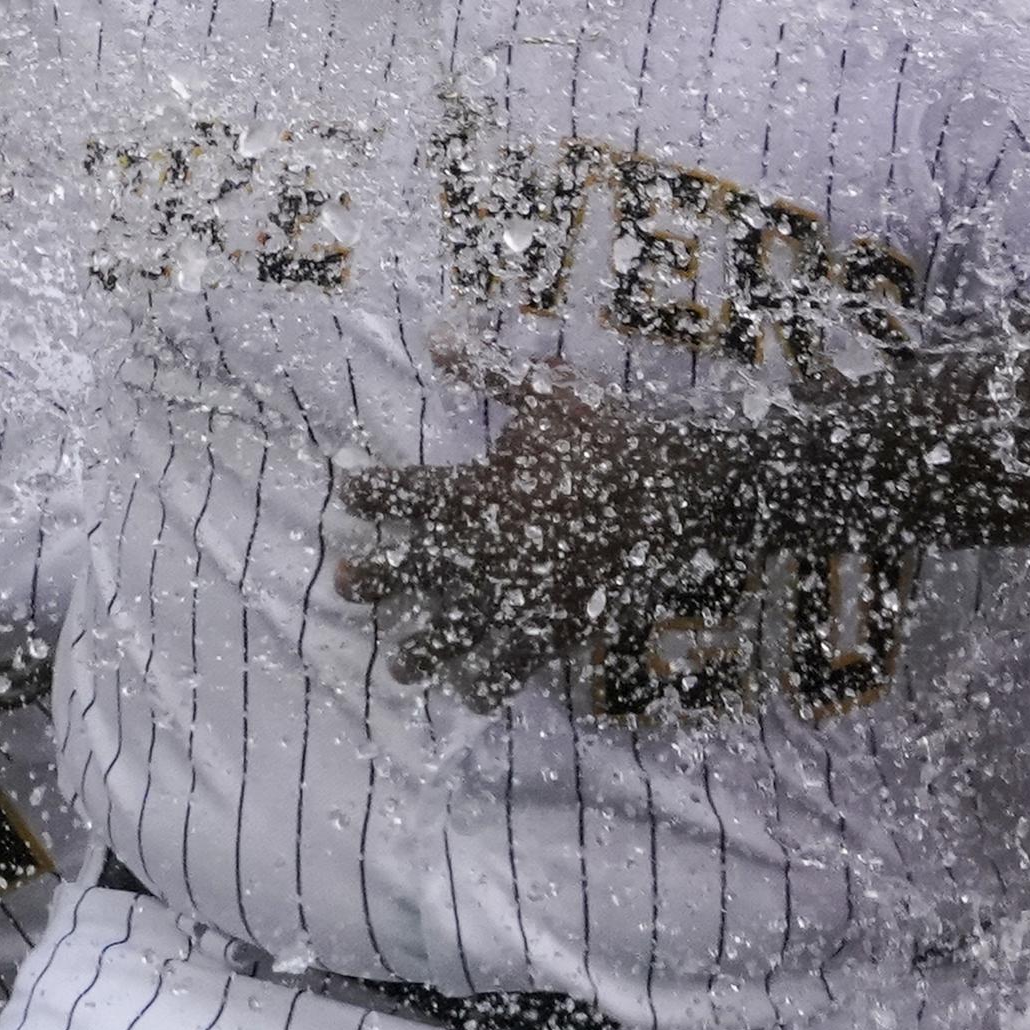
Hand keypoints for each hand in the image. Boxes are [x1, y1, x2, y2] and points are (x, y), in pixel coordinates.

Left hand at [337, 355, 757, 711]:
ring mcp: (517, 595)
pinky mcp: (555, 627)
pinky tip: (473, 694)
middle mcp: (483, 551)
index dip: (366, 491)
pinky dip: (488, 685)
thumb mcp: (549, 392)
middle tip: (346, 583)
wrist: (682, 489)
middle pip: (407, 573)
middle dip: (372, 580)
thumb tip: (435, 335)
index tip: (349, 491)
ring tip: (400, 664)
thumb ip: (488, 371)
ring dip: (418, 651)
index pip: (399, 493)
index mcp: (474, 491)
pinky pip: (511, 668)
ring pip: (449, 636)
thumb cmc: (610, 436)